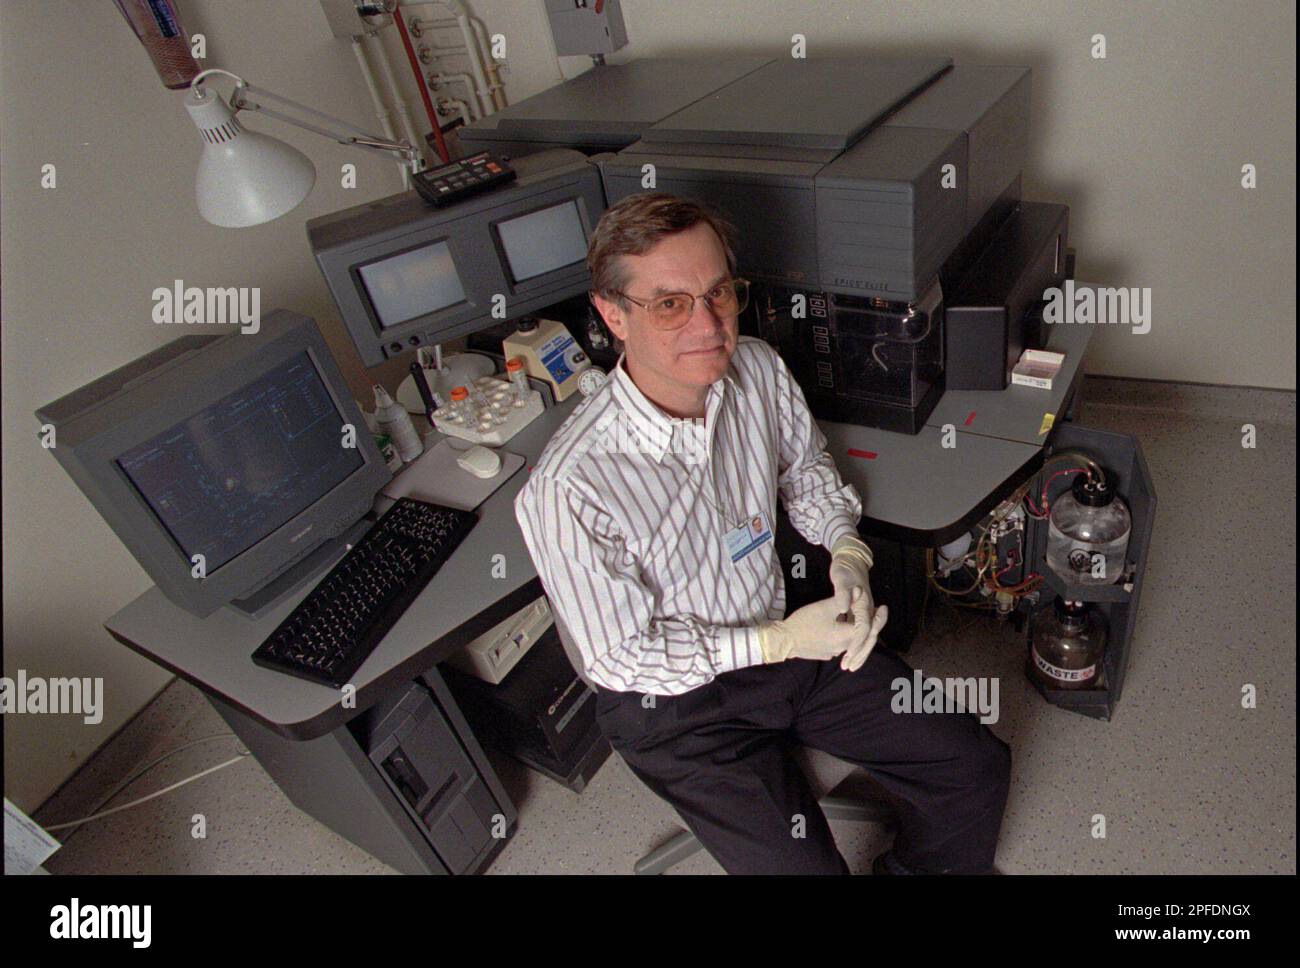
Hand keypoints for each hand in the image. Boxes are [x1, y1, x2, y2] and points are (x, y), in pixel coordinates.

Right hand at [758, 588, 870, 662]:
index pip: (868, 628)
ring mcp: (834, 652)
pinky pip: (844, 644)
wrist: (784, 640)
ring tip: (864, 616)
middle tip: (880, 611)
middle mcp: (843, 647)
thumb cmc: (804, 622)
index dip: (877, 617)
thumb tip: (858, 590)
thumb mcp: (824, 607)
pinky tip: (846, 625)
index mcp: (845, 636)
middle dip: (874, 624)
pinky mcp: (826, 652)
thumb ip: (843, 599)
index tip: (883, 606)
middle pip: (864, 638)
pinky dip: (850, 634)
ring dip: (861, 629)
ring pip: (854, 641)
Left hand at [828, 534, 887, 670]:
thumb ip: (843, 594)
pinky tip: (844, 651)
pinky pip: (858, 632)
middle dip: (858, 653)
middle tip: (847, 667)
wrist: (851, 561)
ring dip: (857, 651)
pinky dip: (853, 643)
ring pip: (863, 637)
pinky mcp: (858, 613)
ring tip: (847, 665)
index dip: (856, 644)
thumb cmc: (845, 571)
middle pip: (867, 637)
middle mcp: (866, 611)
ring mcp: (863, 613)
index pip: (863, 630)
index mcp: (864, 605)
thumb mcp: (841, 581)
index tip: (847, 656)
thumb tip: (844, 606)